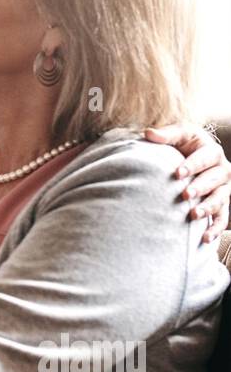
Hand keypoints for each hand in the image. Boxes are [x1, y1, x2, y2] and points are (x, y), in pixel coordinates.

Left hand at [144, 123, 230, 242]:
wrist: (194, 158)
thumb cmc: (185, 145)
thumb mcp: (179, 135)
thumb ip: (166, 134)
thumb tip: (148, 133)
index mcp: (213, 151)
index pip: (205, 157)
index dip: (192, 165)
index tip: (177, 173)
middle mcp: (223, 170)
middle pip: (215, 179)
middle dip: (201, 186)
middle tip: (185, 194)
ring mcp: (224, 188)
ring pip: (221, 199)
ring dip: (209, 207)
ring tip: (194, 215)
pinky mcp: (222, 204)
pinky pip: (223, 218)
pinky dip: (216, 228)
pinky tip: (205, 238)